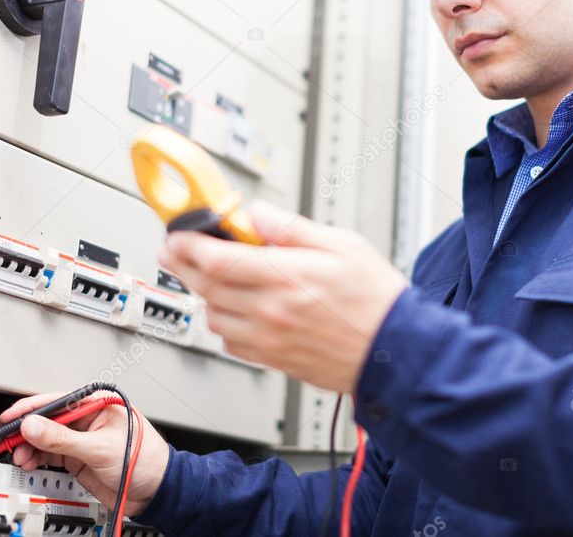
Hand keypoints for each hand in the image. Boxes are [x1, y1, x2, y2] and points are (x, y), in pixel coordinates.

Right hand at [0, 392, 169, 516]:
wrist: (155, 490)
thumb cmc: (143, 460)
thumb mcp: (99, 448)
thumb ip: (63, 438)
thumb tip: (34, 426)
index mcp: (98, 404)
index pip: (57, 402)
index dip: (30, 409)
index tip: (9, 418)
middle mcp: (88, 418)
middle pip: (47, 419)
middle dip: (25, 430)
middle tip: (3, 440)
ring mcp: (82, 438)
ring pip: (45, 438)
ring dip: (28, 447)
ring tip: (19, 456)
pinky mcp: (78, 456)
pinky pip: (50, 453)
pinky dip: (36, 457)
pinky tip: (28, 461)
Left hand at [158, 201, 408, 391]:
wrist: (396, 352)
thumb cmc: (377, 300)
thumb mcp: (342, 244)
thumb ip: (292, 228)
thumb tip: (257, 214)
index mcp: (286, 277)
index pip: (217, 259)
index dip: (187, 244)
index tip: (177, 234)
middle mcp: (271, 311)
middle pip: (205, 287)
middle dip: (183, 264)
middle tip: (176, 250)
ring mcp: (269, 339)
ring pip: (213, 316)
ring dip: (204, 294)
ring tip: (212, 277)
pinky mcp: (274, 360)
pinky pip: (230, 342)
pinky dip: (224, 323)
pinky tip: (236, 309)